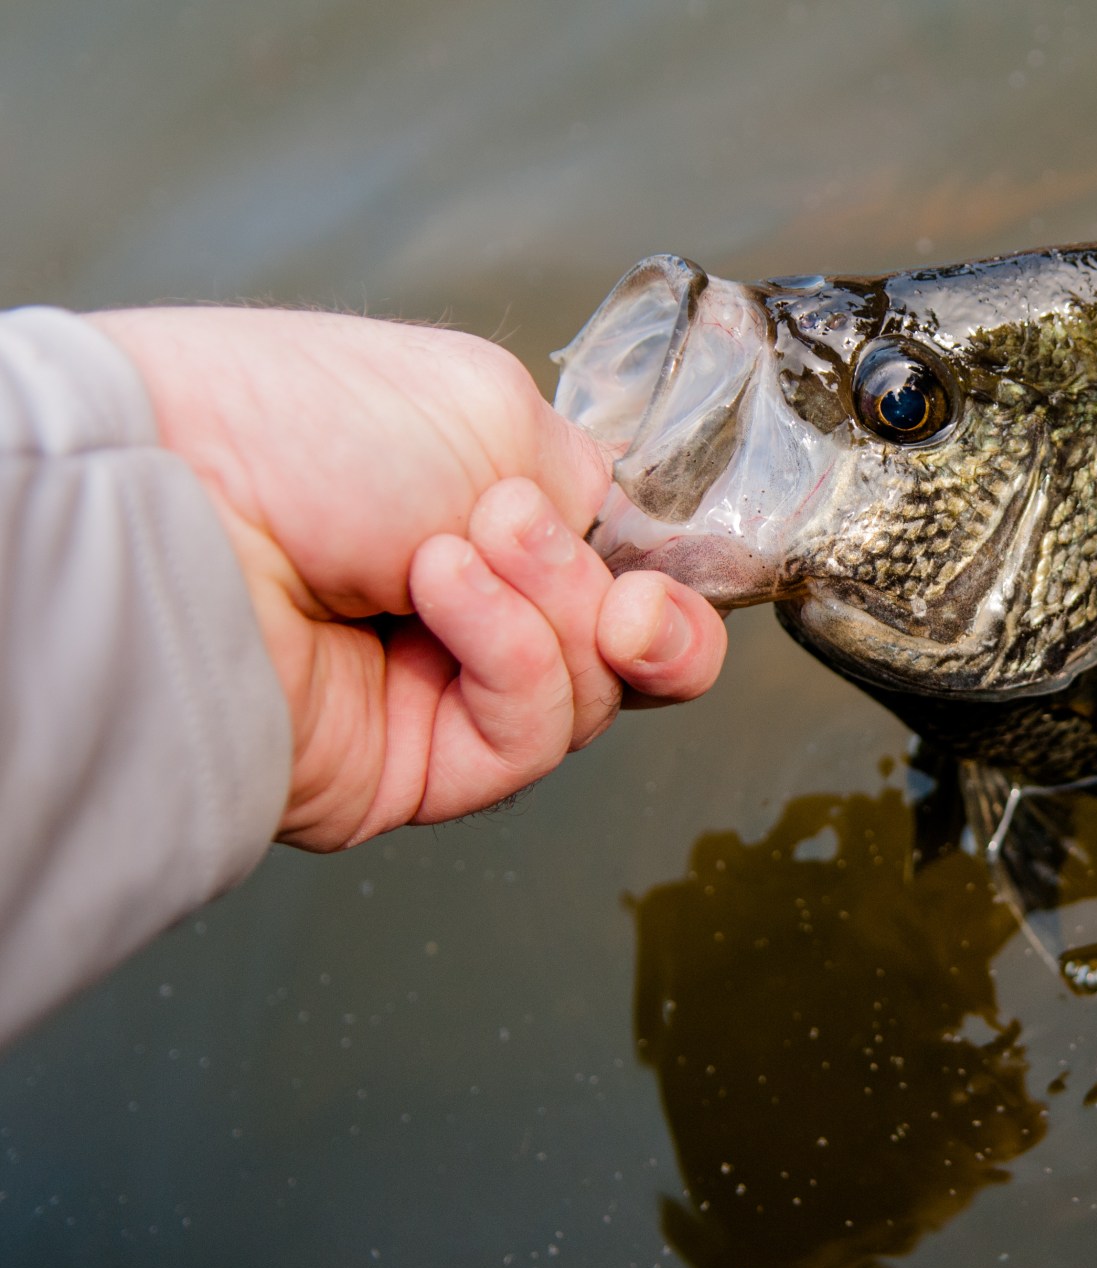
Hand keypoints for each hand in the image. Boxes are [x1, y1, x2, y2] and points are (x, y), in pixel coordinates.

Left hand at [89, 307, 725, 850]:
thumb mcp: (490, 406)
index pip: (615, 575)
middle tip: (622, 598)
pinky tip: (444, 592)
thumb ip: (583, 484)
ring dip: (552, 615)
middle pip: (623, 661)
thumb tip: (617, 559)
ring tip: (466, 549)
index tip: (658, 563)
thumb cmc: (294, 426)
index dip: (663, 580)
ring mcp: (435, 697)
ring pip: (586, 703)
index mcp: (476, 517)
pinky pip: (520, 744)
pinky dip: (509, 658)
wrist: (175, 501)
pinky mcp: (408, 774)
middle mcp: (461, 614)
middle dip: (651, 626)